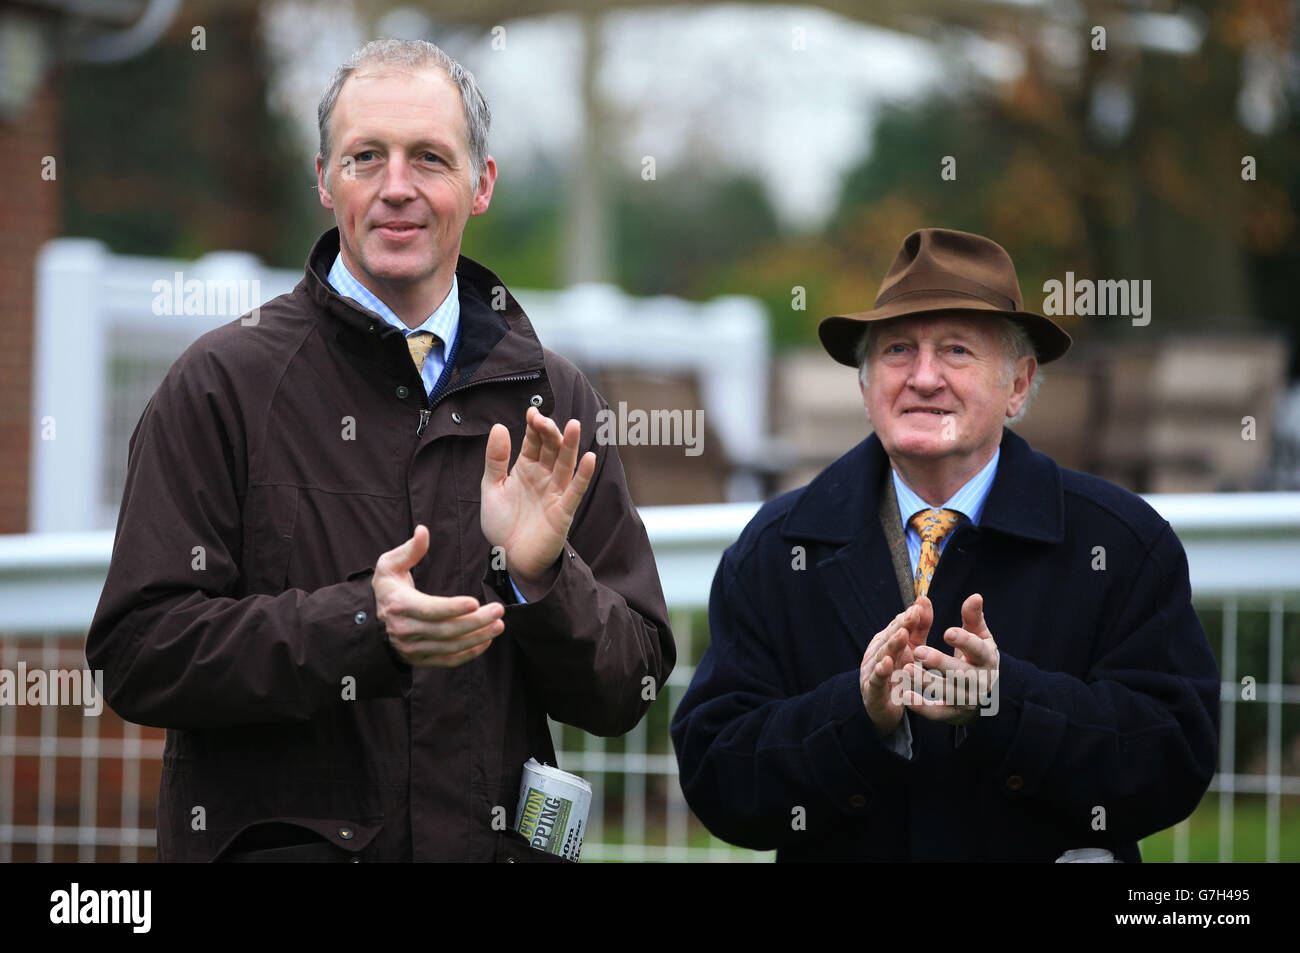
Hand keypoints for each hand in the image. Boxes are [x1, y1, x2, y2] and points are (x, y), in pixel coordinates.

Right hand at [373, 525, 504, 667]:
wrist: (372, 622)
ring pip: (450, 647)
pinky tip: (486, 641)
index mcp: (399, 605)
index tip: (475, 601)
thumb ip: (410, 549)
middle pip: (445, 630)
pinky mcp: (420, 660)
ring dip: (477, 638)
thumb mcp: (389, 565)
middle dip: (476, 621)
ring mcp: (412, 648)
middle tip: (499, 610)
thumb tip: (423, 530)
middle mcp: (404, 630)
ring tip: (499, 625)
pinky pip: (448, 661)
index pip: (429, 609)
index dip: (453, 607)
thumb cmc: (388, 588)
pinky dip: (469, 654)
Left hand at [481, 406, 595, 596]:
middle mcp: (544, 476)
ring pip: (566, 464)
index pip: (534, 441)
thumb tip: (499, 426)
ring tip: (573, 425)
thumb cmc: (502, 524)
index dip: (534, 426)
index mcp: (526, 468)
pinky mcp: (564, 510)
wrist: (510, 558)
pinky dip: (583, 474)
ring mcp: (556, 492)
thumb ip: (495, 459)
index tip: (532, 412)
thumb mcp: (491, 488)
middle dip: (549, 432)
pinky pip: (575, 490)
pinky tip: (590, 457)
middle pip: (551, 448)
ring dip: (570, 445)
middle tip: (542, 420)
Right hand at [860, 596, 933, 736]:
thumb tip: (923, 599)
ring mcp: (872, 672)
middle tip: (912, 616)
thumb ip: (918, 627)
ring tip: (902, 635)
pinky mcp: (872, 692)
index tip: (918, 608)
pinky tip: (887, 664)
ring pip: (882, 656)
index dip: (907, 618)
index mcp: (886, 643)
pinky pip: (876, 680)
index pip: (896, 627)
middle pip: (888, 639)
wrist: (884, 709)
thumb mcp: (912, 650)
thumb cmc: (898, 675)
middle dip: (900, 626)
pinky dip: (880, 672)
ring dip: (891, 645)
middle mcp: (877, 655)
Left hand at [904, 593, 999, 724]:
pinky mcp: (953, 714)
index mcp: (987, 659)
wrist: (982, 693)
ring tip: (906, 669)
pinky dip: (921, 707)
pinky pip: (937, 712)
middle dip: (940, 663)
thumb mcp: (979, 637)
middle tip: (919, 651)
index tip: (947, 632)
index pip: (979, 650)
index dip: (964, 641)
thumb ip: (973, 618)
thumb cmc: (976, 657)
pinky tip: (905, 695)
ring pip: (947, 692)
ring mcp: (967, 700)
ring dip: (926, 682)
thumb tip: (975, 596)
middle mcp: (980, 681)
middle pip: (962, 674)